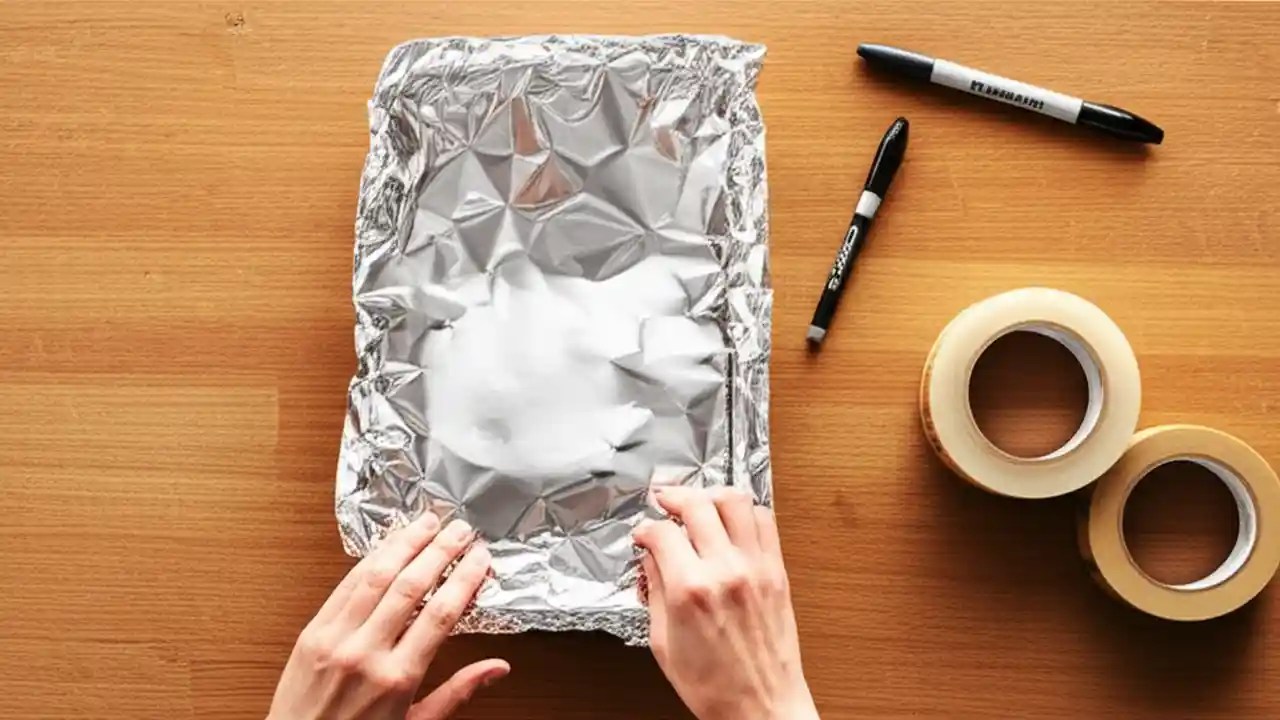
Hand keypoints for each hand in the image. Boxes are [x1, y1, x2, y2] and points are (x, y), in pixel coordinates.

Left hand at [268, 516, 508, 719]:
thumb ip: (457, 693)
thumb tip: (498, 667)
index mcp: (397, 678)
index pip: (440, 614)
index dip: (464, 579)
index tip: (480, 558)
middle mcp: (365, 654)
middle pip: (411, 586)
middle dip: (440, 550)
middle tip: (461, 529)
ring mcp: (334, 639)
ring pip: (375, 576)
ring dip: (405, 543)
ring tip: (428, 522)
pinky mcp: (312, 633)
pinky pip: (344, 587)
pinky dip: (369, 561)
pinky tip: (388, 546)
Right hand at [634, 487, 817, 719]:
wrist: (761, 707)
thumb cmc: (714, 687)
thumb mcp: (662, 642)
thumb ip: (655, 591)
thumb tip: (651, 558)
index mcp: (690, 591)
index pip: (661, 532)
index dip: (645, 528)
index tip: (642, 534)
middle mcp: (725, 571)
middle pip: (697, 504)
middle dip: (673, 496)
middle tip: (664, 500)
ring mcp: (756, 568)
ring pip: (735, 500)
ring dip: (711, 495)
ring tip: (698, 503)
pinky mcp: (777, 572)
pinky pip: (765, 522)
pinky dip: (746, 511)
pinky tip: (732, 519)